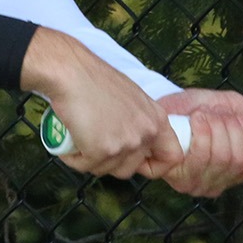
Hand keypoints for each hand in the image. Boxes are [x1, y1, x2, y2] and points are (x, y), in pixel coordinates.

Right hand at [22, 27, 184, 179]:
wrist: (71, 73)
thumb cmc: (95, 81)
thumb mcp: (132, 99)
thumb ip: (140, 122)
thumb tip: (135, 143)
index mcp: (157, 120)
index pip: (172, 156)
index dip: (156, 165)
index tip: (139, 163)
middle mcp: (145, 133)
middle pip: (131, 169)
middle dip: (111, 162)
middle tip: (96, 143)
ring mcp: (124, 144)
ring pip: (106, 170)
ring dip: (90, 160)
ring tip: (80, 139)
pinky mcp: (101, 151)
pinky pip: (85, 166)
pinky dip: (74, 158)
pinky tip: (69, 143)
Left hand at [157, 89, 242, 196]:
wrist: (167, 106)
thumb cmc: (200, 109)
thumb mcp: (235, 106)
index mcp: (235, 171)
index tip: (235, 119)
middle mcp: (218, 183)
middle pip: (237, 160)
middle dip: (229, 127)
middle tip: (216, 114)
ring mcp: (198, 184)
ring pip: (221, 157)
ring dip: (214, 127)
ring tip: (203, 115)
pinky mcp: (179, 178)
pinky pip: (200, 156)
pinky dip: (201, 131)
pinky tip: (194, 120)